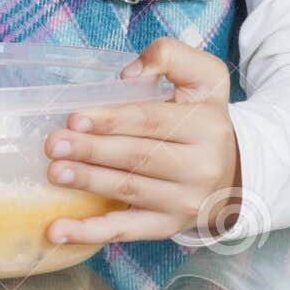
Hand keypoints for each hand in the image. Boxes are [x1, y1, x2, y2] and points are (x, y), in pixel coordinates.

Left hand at [43, 36, 241, 245]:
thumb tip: (128, 73)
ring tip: (55, 173)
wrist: (235, 170)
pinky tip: (58, 230)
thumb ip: (169, 57)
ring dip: (88, 183)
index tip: (75, 118)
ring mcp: (184, 201)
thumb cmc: (206, 117)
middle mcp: (200, 167)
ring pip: (130, 191)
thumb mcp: (203, 76)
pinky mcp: (169, 226)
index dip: (111, 121)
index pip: (151, 122)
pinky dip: (90, 233)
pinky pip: (127, 231)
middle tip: (54, 145)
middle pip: (137, 157)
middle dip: (92, 152)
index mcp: (205, 126)